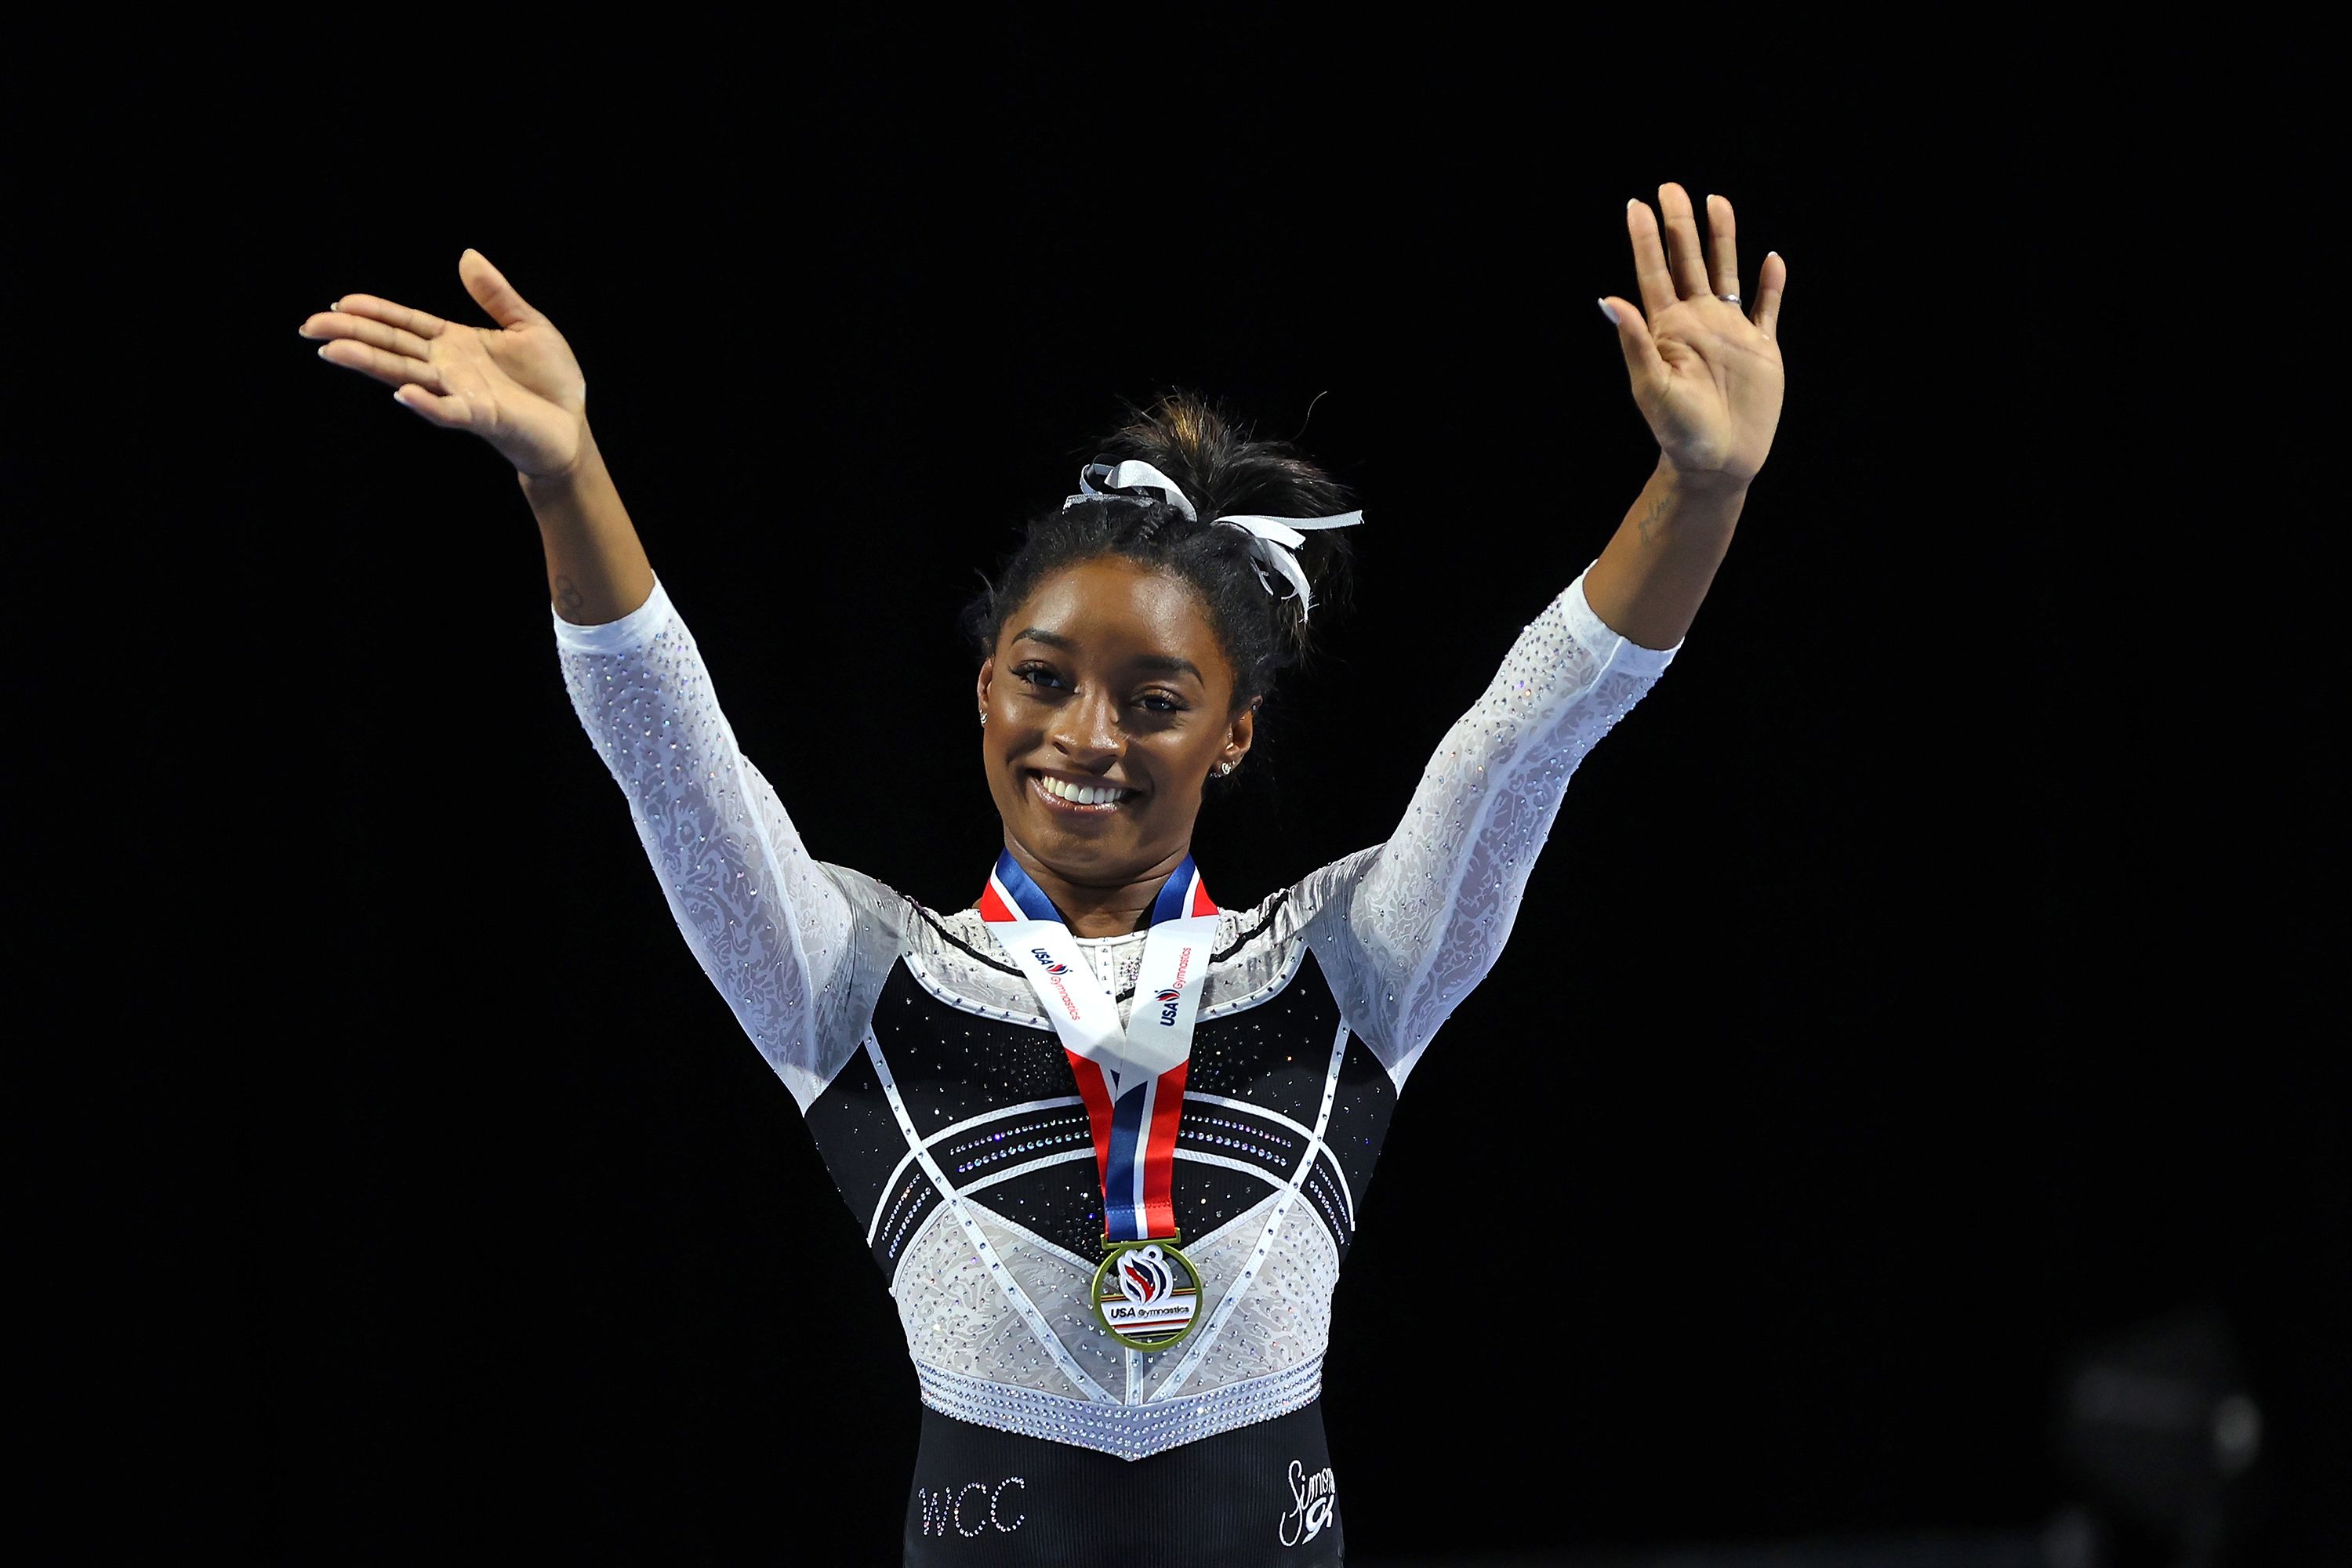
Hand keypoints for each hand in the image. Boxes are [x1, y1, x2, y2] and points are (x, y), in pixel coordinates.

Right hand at [299, 250, 588, 477]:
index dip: (374, 312)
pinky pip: (448, 410)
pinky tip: (402, 393)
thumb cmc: (551, 381)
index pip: (405, 323)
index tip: (340, 302)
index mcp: (455, 343)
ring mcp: (460, 393)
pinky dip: (426, 403)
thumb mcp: (528, 326)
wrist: (573, 427)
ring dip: (371, 364)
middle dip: (352, 335)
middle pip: (392, 347)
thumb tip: (466, 255)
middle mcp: (448, 368)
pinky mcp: (481, 417)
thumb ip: (495, 295)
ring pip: (407, 376)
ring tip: (333, 352)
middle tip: (308, 327)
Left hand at [1602, 184, 1787, 488]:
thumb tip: (1608, 299)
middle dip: (1680, 225)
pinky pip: (1767, 308)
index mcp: (1668, 329)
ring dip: (1723, 238)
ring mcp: (1730, 331)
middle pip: (1689, 261)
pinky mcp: (1761, 347)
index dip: (1645, 239)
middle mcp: (1697, 322)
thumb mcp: (1652, 387)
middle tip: (1671, 187)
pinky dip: (1770, 284)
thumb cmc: (1679, 431)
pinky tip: (1771, 258)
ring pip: (1726, 272)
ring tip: (1717, 201)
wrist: (1717, 462)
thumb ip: (1635, 342)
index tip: (1636, 205)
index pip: (1654, 272)